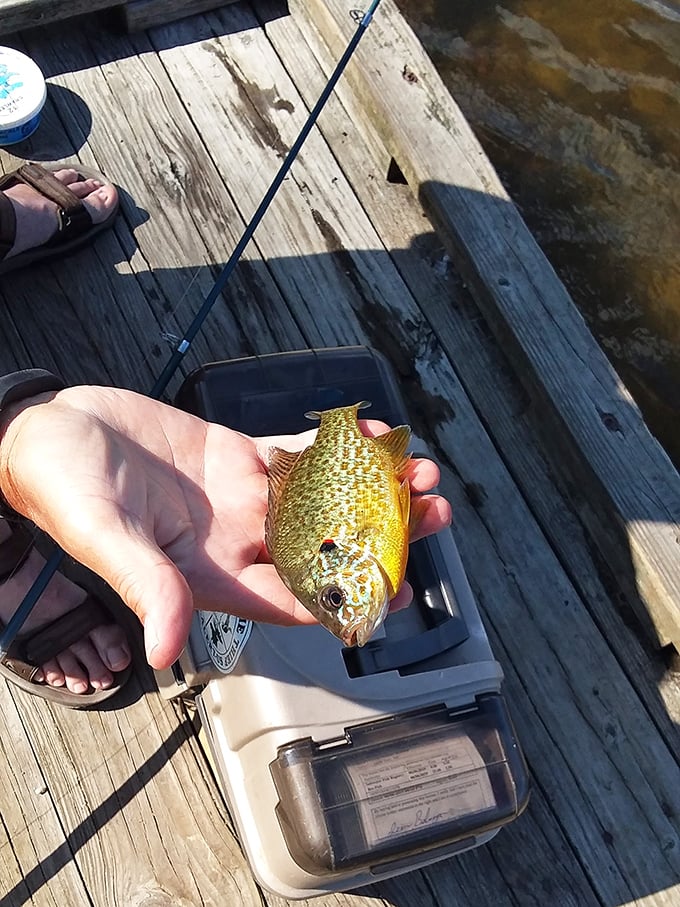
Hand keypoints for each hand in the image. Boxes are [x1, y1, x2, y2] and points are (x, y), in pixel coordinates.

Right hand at [0, 387, 451, 668]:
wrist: (50, 431)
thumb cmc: (61, 487)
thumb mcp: (100, 534)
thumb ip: (142, 584)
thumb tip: (166, 648)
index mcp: (207, 576)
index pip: (290, 598)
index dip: (345, 599)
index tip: (397, 593)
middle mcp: (234, 543)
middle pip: (324, 549)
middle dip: (381, 536)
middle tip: (432, 514)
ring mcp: (240, 499)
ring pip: (321, 502)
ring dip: (372, 490)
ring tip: (422, 473)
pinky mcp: (237, 457)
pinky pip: (297, 457)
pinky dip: (337, 449)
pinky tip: (373, 435)